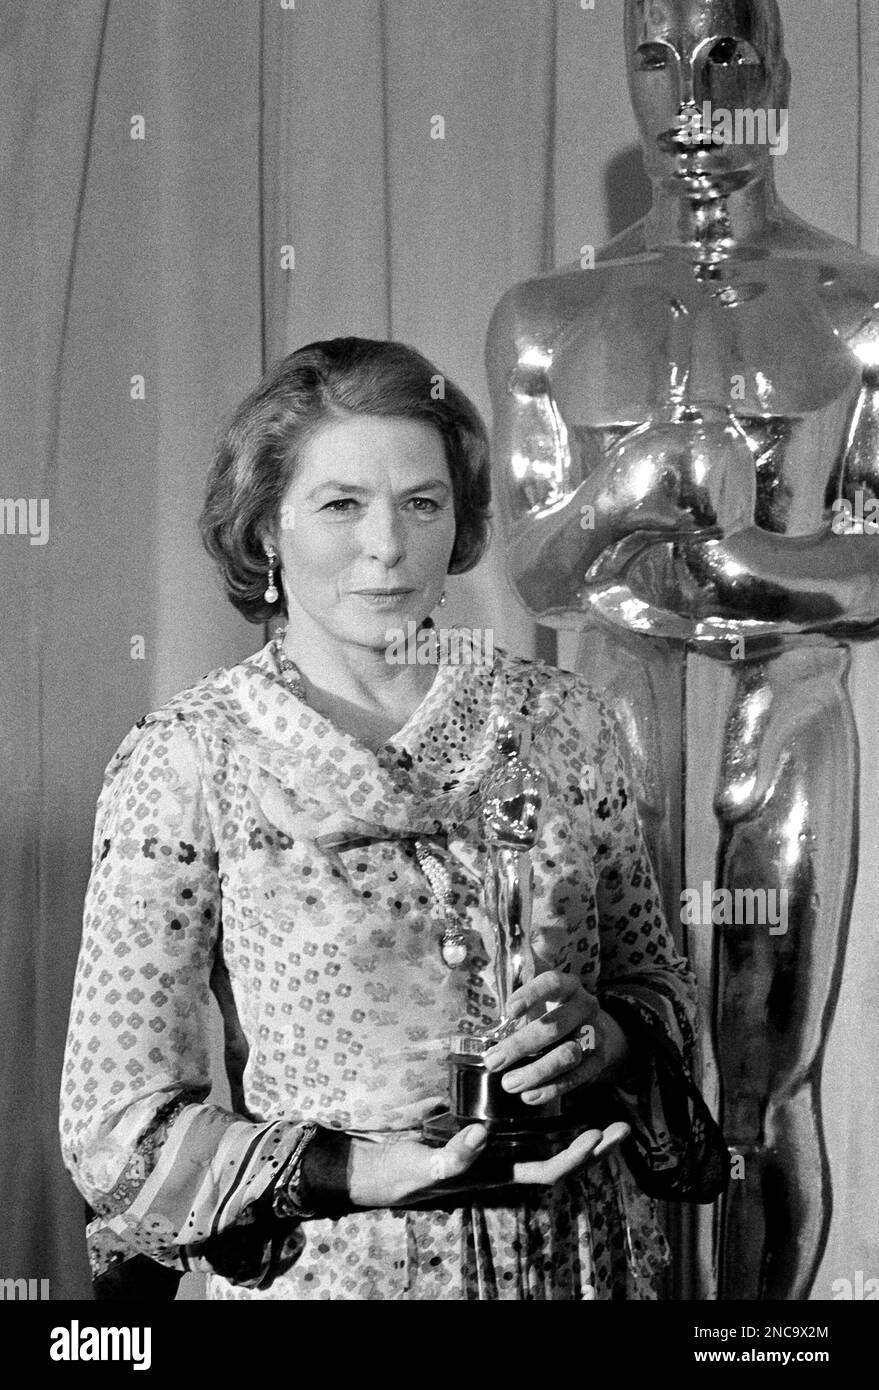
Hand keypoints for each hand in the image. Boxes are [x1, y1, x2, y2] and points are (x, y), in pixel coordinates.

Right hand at [346, 1120, 630, 1209]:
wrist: (381, 1169)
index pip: (546, 1171)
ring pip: (552, 1148)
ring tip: (610, 1118)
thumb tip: (483, 1136)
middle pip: (561, 1162)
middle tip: (624, 1125)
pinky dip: (554, 1120)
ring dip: (583, 1135)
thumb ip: (452, 1158)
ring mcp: (500, 1151)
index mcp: (496, 1175)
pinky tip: (565, 1103)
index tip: (596, 1134)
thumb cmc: (402, 1173)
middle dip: (594, 1148)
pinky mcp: (489, 1135)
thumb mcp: (423, 1167)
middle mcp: (505, 1165)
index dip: (574, 1157)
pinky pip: (530, 1132)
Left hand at [481, 971, 630, 1106]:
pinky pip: (576, 1077)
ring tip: (509, 1083)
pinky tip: (529, 1095)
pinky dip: (551, 1089)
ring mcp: (595, 1034)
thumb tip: (488, 1019)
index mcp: (568, 986)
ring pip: (567, 1055)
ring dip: (535, 1072)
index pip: (553, 983)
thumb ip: (517, 999)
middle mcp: (585, 1007)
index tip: (509, 1011)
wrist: (590, 1028)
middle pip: (555, 1026)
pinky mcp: (599, 1060)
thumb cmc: (552, 1010)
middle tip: (494, 1061)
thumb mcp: (539, 997)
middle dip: (520, 1045)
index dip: (531, 995)